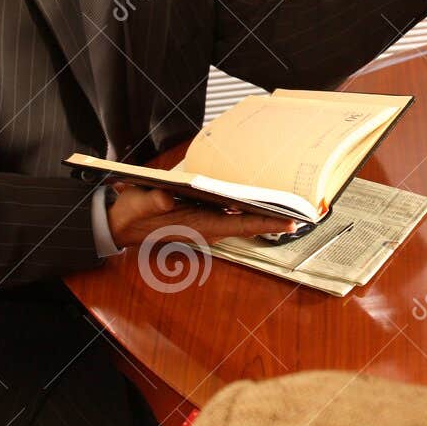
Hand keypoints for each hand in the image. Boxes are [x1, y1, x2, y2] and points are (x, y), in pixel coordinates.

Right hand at [106, 183, 297, 249]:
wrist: (122, 225)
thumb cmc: (133, 214)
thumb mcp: (138, 204)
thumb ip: (152, 201)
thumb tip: (167, 198)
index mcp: (198, 225)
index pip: (240, 224)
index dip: (267, 223)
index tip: (292, 222)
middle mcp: (208, 227)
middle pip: (248, 223)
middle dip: (275, 218)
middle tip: (304, 212)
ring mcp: (207, 224)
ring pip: (242, 219)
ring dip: (264, 213)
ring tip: (290, 205)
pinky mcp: (203, 218)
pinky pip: (232, 215)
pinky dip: (248, 208)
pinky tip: (260, 199)